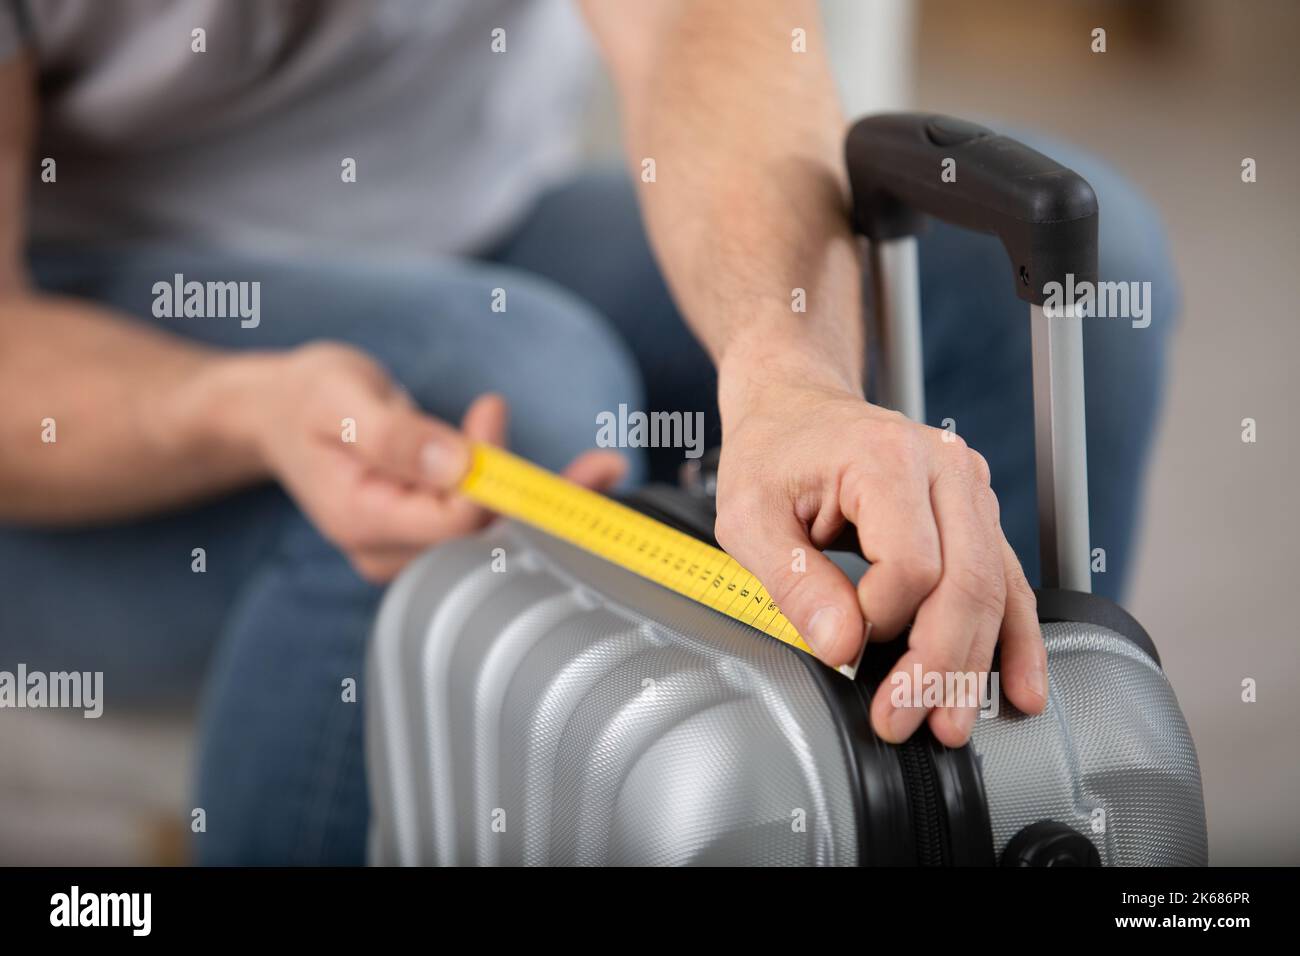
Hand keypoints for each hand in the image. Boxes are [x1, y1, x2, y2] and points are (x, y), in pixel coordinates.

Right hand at [250, 343, 626, 582]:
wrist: (283, 414)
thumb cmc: (309, 401)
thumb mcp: (339, 400)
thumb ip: (395, 435)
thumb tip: (459, 462)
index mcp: (361, 521)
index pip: (449, 521)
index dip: (485, 473)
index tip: (491, 408)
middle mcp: (389, 551)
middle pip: (484, 541)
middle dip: (547, 506)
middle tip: (604, 467)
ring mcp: (412, 550)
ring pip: (495, 538)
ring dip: (552, 506)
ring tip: (605, 470)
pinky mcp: (432, 536)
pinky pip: (489, 525)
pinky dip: (533, 502)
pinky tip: (579, 483)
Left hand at [713, 362, 1046, 746]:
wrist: (794, 406)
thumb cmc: (771, 453)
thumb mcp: (749, 515)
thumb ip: (793, 582)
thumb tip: (841, 646)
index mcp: (885, 457)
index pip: (911, 565)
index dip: (880, 619)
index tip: (841, 640)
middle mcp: (943, 466)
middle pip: (967, 583)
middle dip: (938, 665)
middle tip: (902, 720)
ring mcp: (969, 488)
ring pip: (995, 589)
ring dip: (977, 665)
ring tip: (951, 723)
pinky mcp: (976, 513)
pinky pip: (1005, 581)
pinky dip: (1012, 638)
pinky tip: (1020, 686)